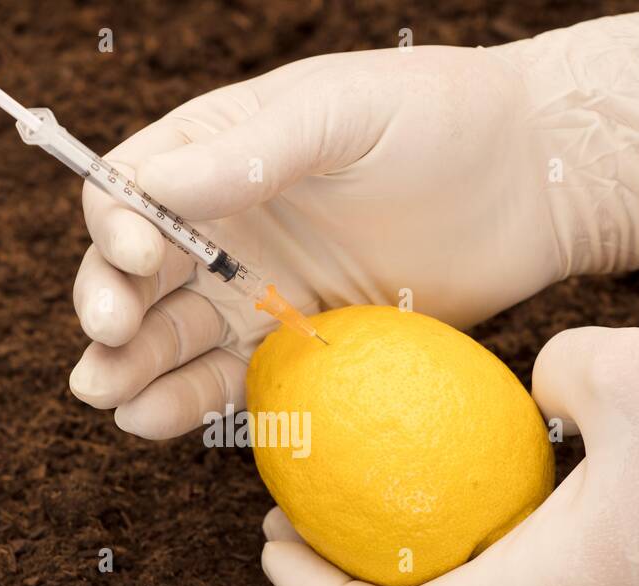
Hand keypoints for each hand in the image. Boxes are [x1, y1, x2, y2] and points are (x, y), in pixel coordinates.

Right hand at [69, 9, 638, 437]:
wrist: (531, 184)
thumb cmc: (440, 119)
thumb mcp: (344, 111)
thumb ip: (253, 149)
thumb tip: (152, 186)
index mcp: (216, 152)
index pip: (131, 192)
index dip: (117, 228)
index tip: (140, 256)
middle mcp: (221, 223)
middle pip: (135, 276)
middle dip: (110, 311)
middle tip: (108, 344)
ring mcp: (256, 291)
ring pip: (172, 338)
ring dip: (134, 371)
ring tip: (113, 402)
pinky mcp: (296, 347)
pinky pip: (230, 381)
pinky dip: (191, 403)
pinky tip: (158, 420)